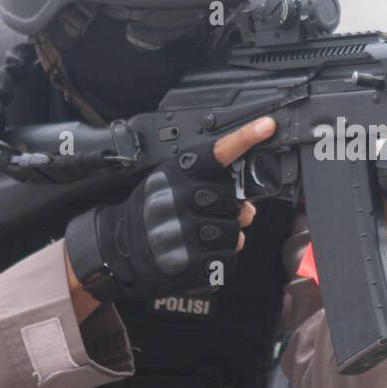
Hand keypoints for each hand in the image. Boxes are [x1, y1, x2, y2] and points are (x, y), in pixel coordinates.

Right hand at [65, 117, 272, 301]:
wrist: (120, 251)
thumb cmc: (149, 214)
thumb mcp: (167, 185)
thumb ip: (205, 187)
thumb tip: (249, 207)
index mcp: (176, 175)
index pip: (216, 153)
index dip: (244, 139)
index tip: (266, 126)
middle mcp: (181, 200)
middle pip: (233, 198)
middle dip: (230, 208)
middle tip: (212, 213)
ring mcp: (187, 232)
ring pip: (234, 229)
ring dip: (226, 233)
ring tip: (202, 234)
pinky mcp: (194, 261)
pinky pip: (228, 253)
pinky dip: (221, 254)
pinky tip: (201, 251)